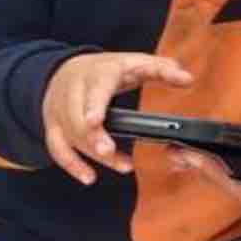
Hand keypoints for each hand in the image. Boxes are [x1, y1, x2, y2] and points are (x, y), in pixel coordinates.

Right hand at [41, 52, 192, 184]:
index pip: (93, 90)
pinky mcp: (52, 125)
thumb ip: (162, 70)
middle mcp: (73, 90)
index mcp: (97, 73)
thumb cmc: (107, 70)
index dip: (93, 106)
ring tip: (122, 166)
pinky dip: (71, 164)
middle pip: (78, 117)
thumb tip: (188, 79)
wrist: (66, 69)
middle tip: (111, 153)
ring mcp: (59, 108)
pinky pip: (56, 148)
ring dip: (92, 154)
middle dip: (93, 138)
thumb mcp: (135, 63)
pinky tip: (89, 177)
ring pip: (70, 135)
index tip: (96, 122)